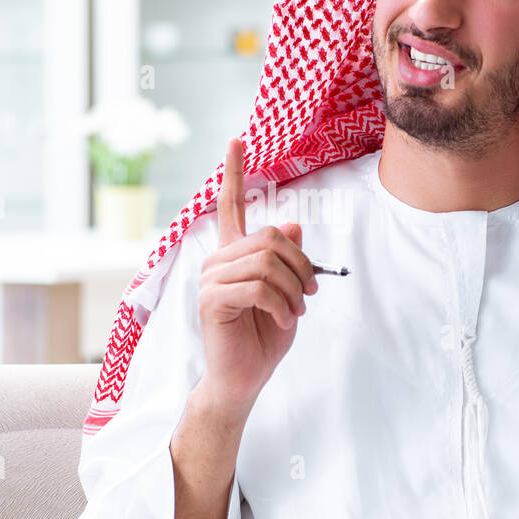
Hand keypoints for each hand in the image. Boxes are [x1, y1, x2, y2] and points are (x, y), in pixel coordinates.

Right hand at [197, 136, 317, 420]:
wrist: (244, 378)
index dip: (233, 171)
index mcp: (234, 254)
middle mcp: (218, 260)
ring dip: (293, 291)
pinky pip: (257, 287)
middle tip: (308, 296)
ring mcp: (210, 279)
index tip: (237, 139)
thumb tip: (292, 223)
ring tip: (294, 312)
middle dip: (300, 267)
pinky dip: (280, 305)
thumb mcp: (287, 293)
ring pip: (267, 262)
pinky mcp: (211, 300)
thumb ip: (288, 260)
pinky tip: (282, 320)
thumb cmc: (263, 336)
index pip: (230, 205)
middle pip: (270, 238)